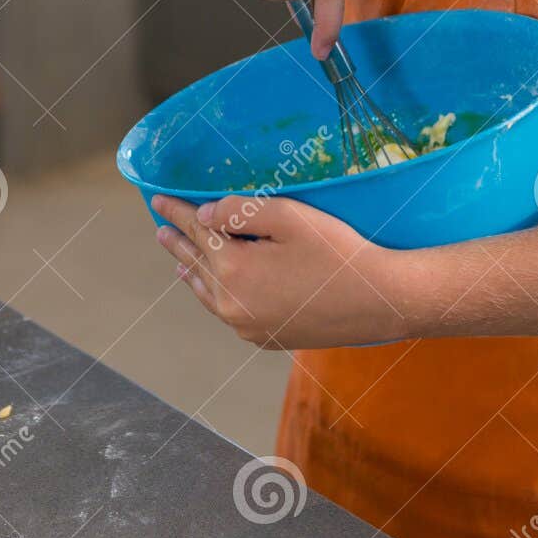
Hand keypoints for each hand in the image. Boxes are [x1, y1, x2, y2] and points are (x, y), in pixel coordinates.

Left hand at [150, 193, 404, 348]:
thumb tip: (203, 215)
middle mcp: (231, 303)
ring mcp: (247, 326)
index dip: (177, 212)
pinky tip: (211, 288)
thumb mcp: (289, 216)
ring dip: (191, 270)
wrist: (379, 303)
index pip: (196, 231)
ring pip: (207, 292)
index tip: (157, 199)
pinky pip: (227, 312)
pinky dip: (213, 295)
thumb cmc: (338, 252)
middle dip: (177, 242)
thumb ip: (239, 210)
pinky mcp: (265, 338)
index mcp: (233, 269)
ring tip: (176, 259)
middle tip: (159, 226)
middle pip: (196, 263)